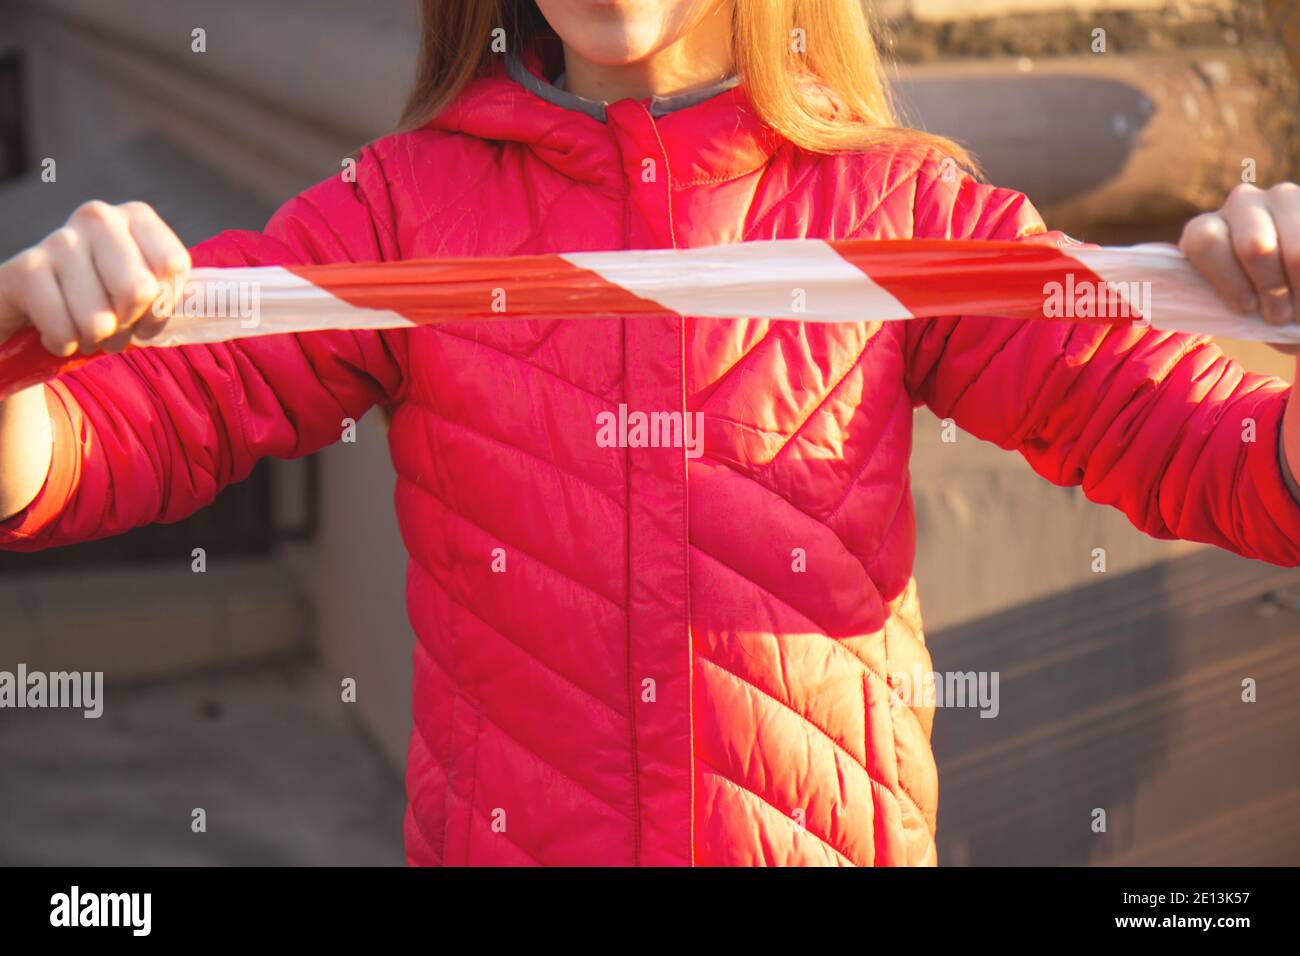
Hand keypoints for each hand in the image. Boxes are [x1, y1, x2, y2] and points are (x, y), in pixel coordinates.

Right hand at [0, 200, 189, 355]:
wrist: (34, 306)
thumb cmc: (102, 299)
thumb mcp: (145, 293)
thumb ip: (173, 295)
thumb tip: (207, 306)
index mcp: (136, 217)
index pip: (173, 266)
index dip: (164, 306)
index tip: (148, 316)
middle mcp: (98, 217)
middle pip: (139, 291)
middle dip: (129, 324)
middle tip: (116, 325)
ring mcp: (59, 239)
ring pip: (100, 319)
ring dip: (96, 339)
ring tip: (87, 330)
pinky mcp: (25, 269)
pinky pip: (64, 330)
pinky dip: (64, 344)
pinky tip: (59, 331)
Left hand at [1180, 182, 1299, 354]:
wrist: (1290, 287)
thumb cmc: (1259, 303)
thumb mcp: (1237, 306)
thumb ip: (1228, 303)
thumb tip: (1244, 306)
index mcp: (1206, 229)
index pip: (1206, 243)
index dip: (1229, 281)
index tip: (1247, 308)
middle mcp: (1241, 203)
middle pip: (1255, 246)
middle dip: (1272, 289)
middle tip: (1280, 316)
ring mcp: (1283, 196)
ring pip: (1295, 251)